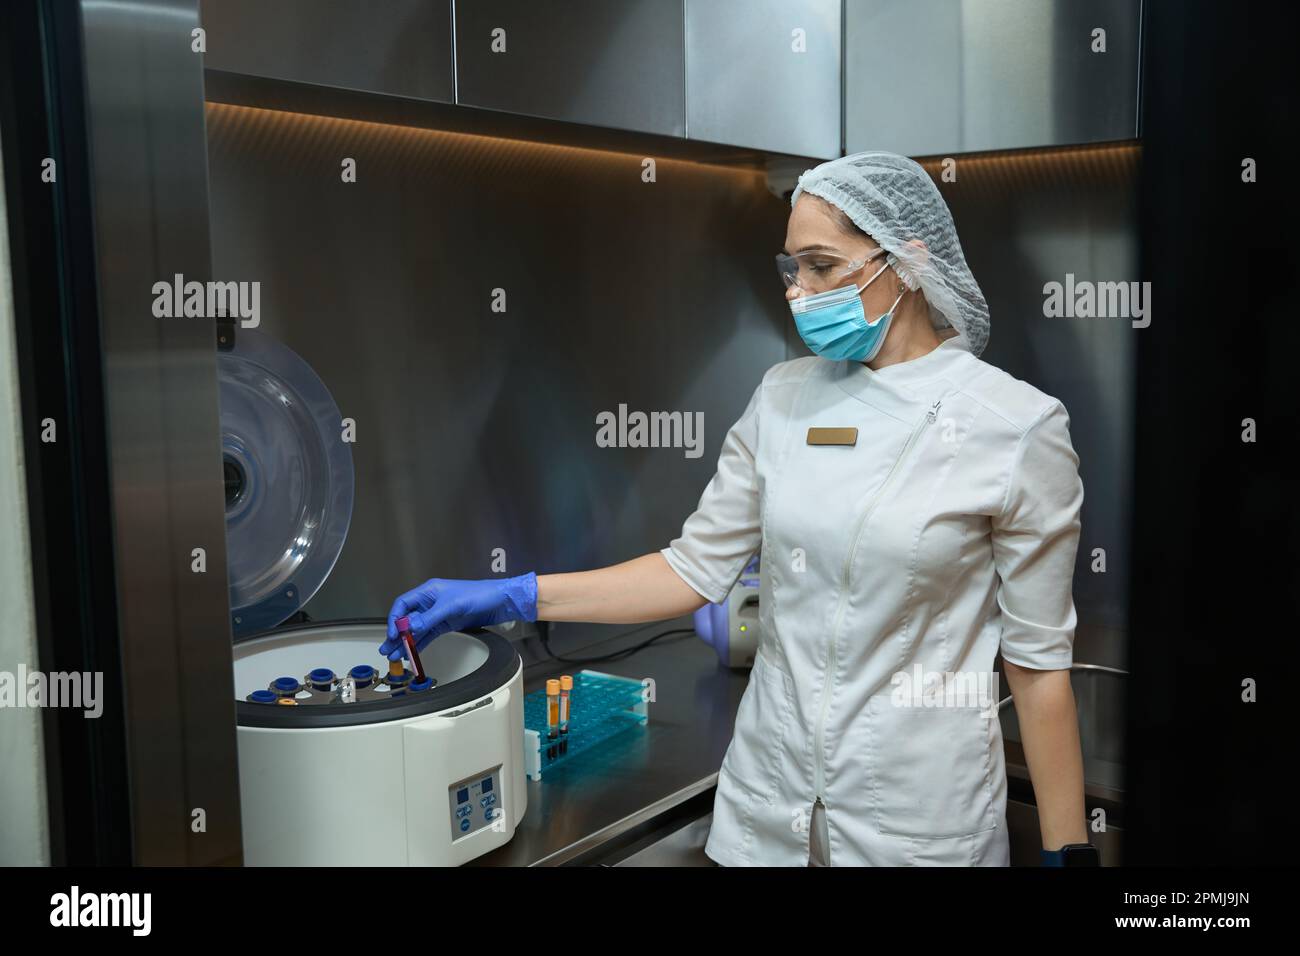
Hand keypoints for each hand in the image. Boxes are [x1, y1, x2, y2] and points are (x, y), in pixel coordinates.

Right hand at [378, 573, 537, 660]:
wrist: (500, 601)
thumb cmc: (480, 594)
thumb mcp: (452, 606)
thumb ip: (430, 618)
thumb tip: (412, 628)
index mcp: (429, 591)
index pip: (403, 604)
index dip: (395, 619)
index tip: (393, 634)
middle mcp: (431, 602)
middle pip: (408, 619)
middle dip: (396, 634)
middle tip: (387, 649)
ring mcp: (438, 614)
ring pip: (417, 630)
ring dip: (406, 642)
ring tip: (395, 655)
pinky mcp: (447, 623)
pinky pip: (428, 635)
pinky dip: (420, 644)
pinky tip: (412, 653)